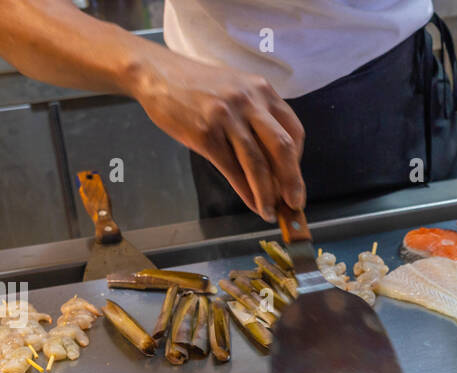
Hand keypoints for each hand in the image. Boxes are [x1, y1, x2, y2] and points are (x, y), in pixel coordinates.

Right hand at [131, 52, 304, 219]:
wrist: (158, 74)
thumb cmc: (199, 87)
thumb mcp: (237, 91)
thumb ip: (258, 117)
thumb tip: (275, 163)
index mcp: (262, 90)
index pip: (294, 131)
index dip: (298, 162)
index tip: (294, 181)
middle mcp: (249, 102)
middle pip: (283, 148)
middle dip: (292, 181)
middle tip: (295, 204)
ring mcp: (227, 118)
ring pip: (257, 163)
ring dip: (267, 194)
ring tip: (270, 212)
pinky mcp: (205, 134)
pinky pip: (232, 170)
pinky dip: (245, 191)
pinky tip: (251, 203)